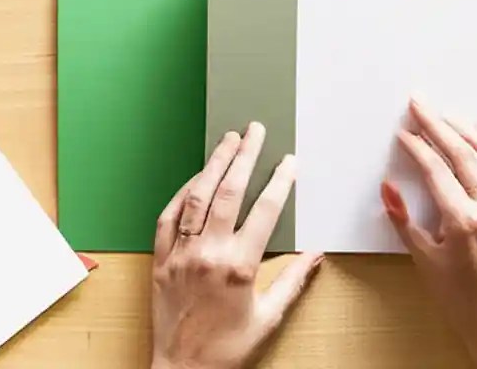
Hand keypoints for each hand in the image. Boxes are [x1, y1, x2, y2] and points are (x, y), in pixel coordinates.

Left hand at [151, 122, 323, 368]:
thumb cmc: (227, 350)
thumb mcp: (268, 318)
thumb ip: (293, 281)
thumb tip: (317, 255)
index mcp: (239, 267)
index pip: (265, 210)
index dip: (279, 180)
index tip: (289, 161)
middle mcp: (208, 254)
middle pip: (228, 192)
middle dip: (244, 156)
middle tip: (255, 130)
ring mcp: (180, 255)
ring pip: (196, 198)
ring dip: (213, 165)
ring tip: (228, 141)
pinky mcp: (160, 261)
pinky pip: (168, 217)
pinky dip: (182, 194)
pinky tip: (195, 179)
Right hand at [381, 99, 476, 368]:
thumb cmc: (457, 296)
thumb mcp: (423, 259)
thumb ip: (404, 220)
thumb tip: (388, 187)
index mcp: (463, 222)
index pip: (437, 170)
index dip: (418, 147)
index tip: (404, 132)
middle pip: (465, 154)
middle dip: (439, 125)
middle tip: (422, 104)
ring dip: (473, 131)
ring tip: (453, 116)